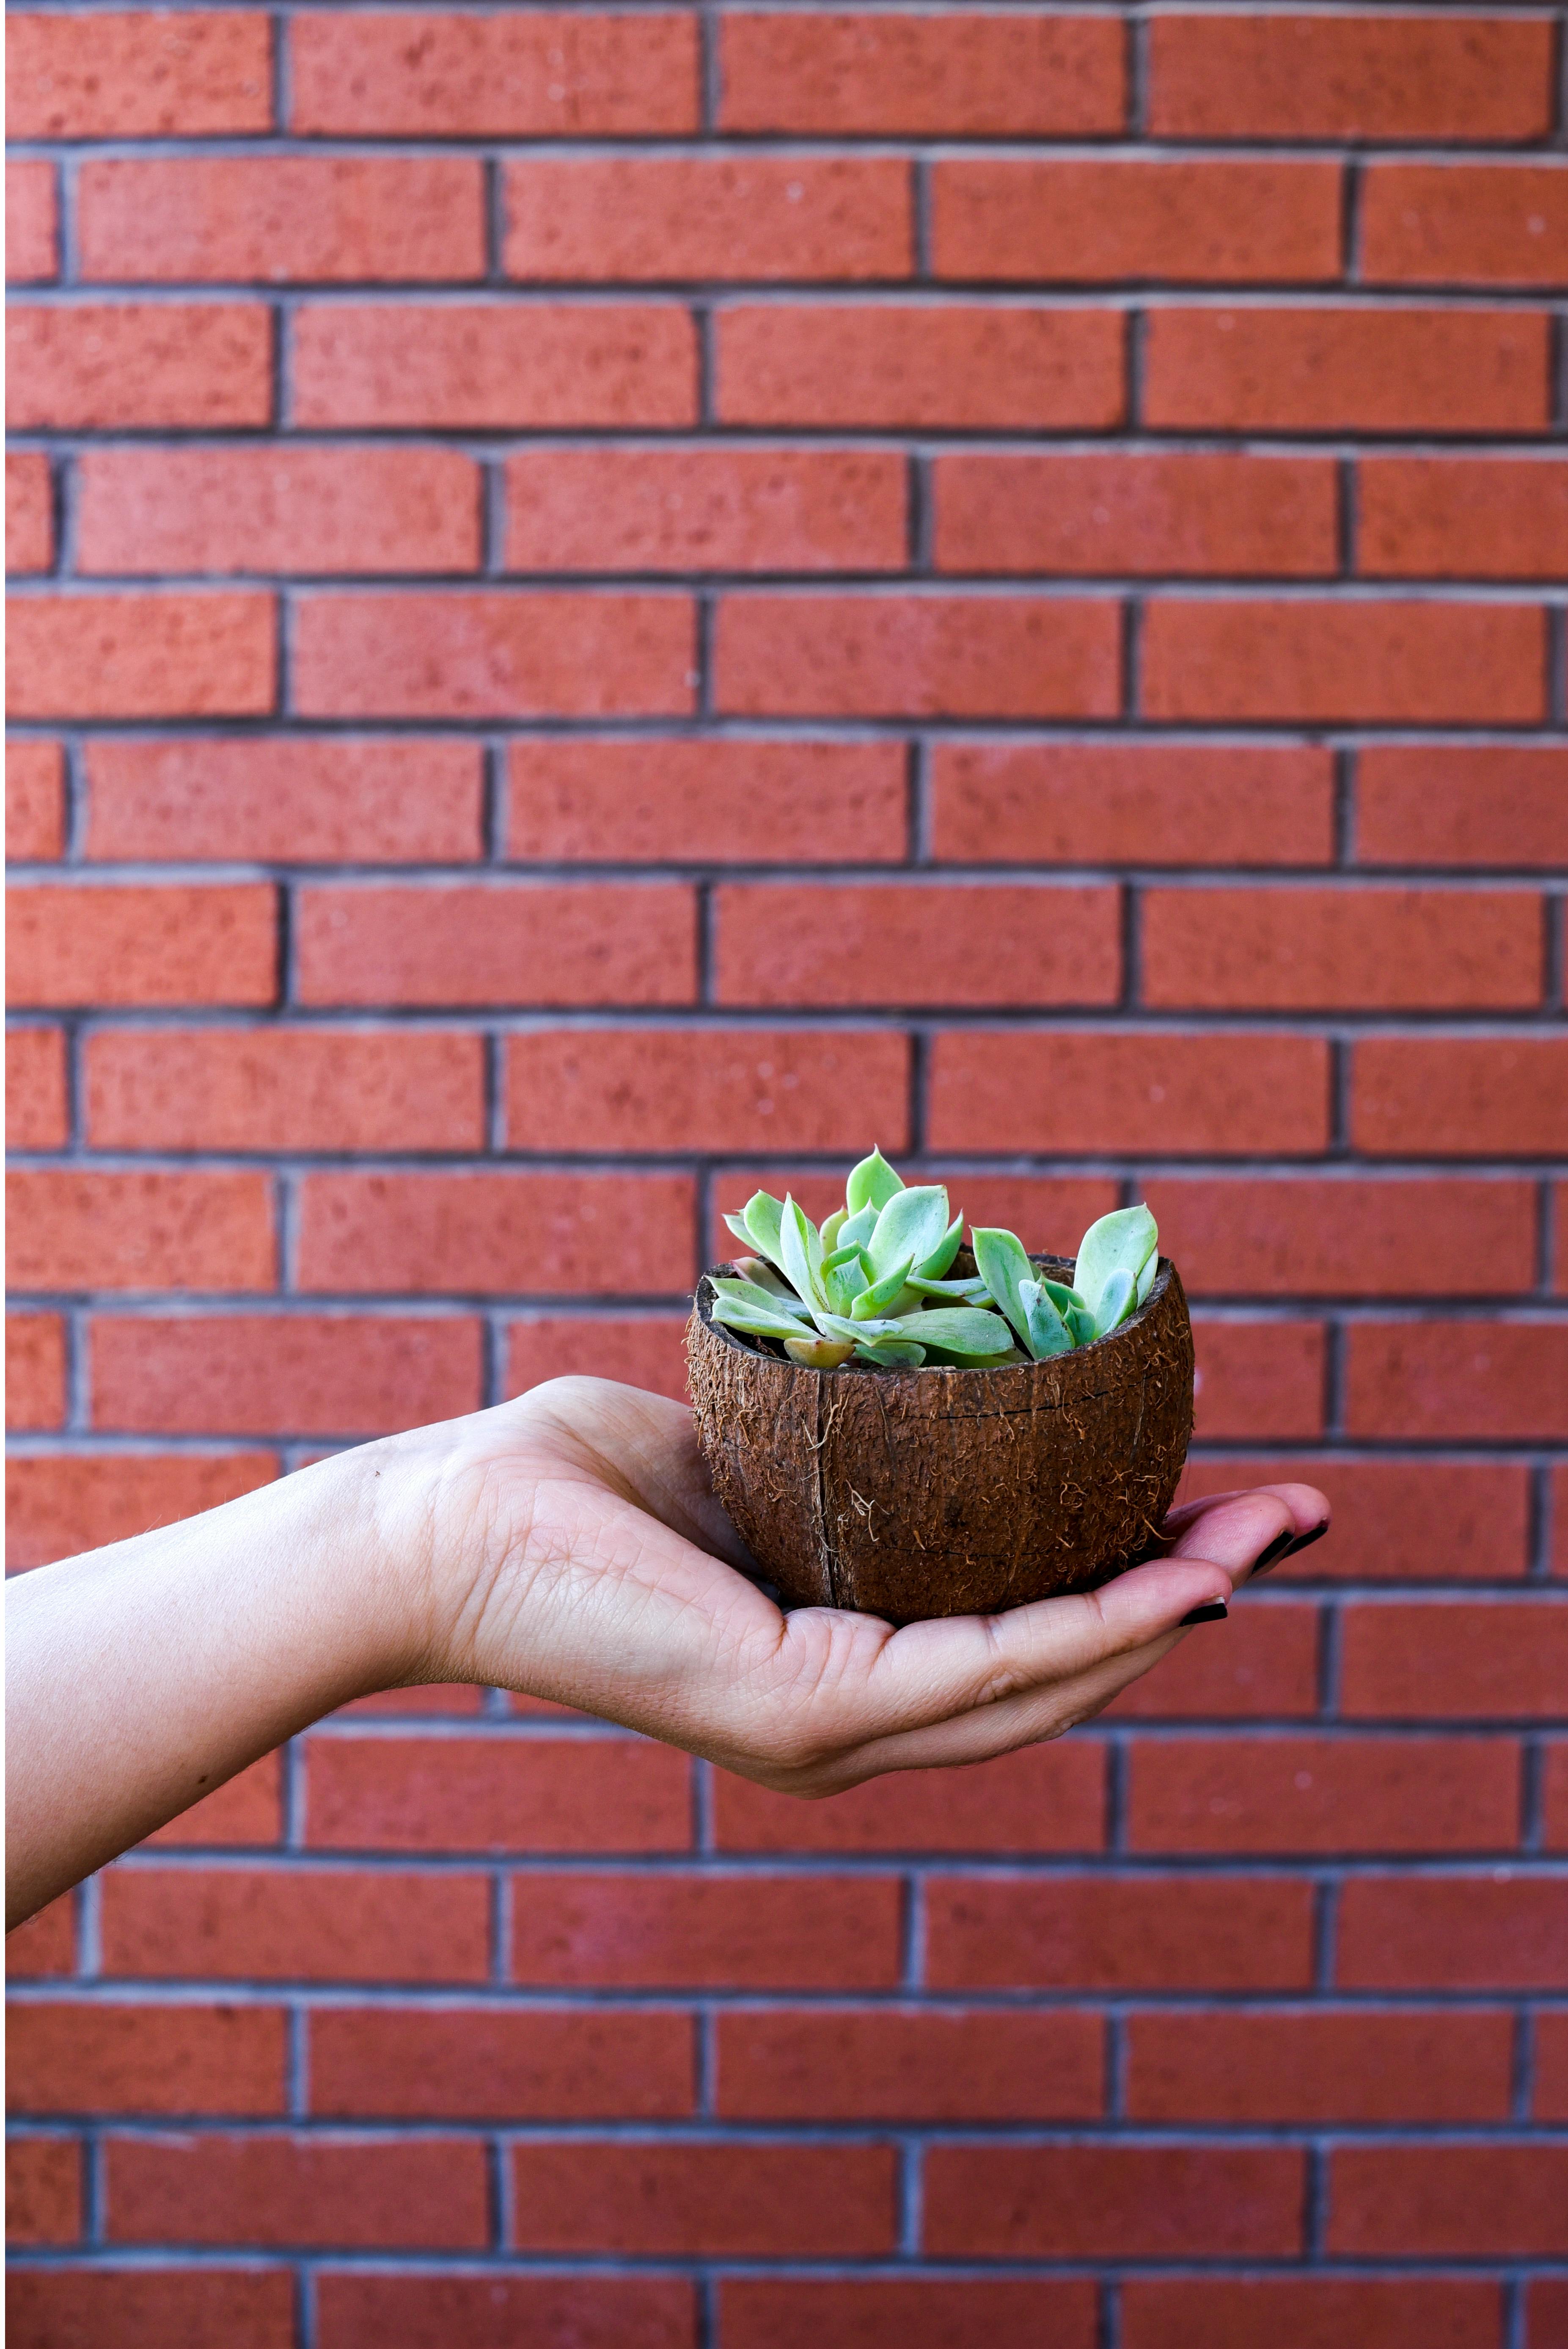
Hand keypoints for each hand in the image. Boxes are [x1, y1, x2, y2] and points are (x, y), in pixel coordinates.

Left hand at [410, 1376, 1330, 1797]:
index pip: (1019, 1636)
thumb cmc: (581, 1481)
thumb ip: (850, 1463)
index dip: (1135, 1587)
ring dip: (1165, 1608)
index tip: (1224, 1516)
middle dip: (1184, 1596)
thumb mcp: (758, 1464)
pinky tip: (1167, 1579)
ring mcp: (831, 1732)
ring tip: (1263, 1540)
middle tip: (1291, 1521)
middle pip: (1058, 1669)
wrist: (451, 1524)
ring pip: (1040, 1676)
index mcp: (844, 1669)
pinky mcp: (802, 1709)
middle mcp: (852, 1724)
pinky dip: (1086, 1623)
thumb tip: (931, 1391)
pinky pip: (977, 1664)